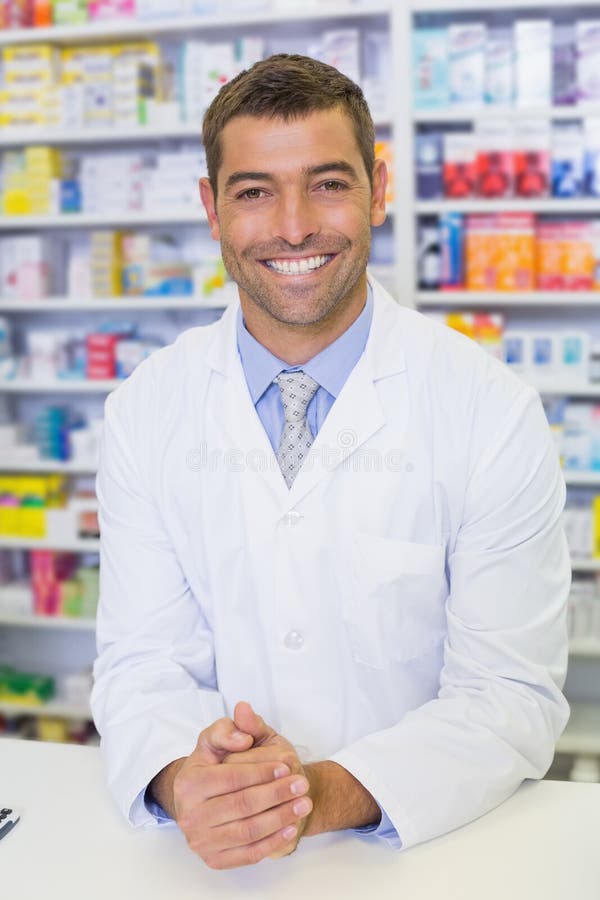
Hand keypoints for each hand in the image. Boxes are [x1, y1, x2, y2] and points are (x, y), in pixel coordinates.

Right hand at [171, 709, 312, 868]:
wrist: (205, 799)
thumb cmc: (217, 765)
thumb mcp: (219, 737)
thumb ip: (229, 728)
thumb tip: (243, 728)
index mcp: (188, 782)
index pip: (231, 776)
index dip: (261, 771)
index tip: (287, 766)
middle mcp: (189, 814)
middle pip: (242, 805)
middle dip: (277, 794)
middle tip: (302, 785)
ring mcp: (200, 841)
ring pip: (248, 831)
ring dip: (280, 818)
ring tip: (303, 805)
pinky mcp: (213, 860)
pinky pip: (248, 854)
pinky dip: (272, 842)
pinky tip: (290, 827)